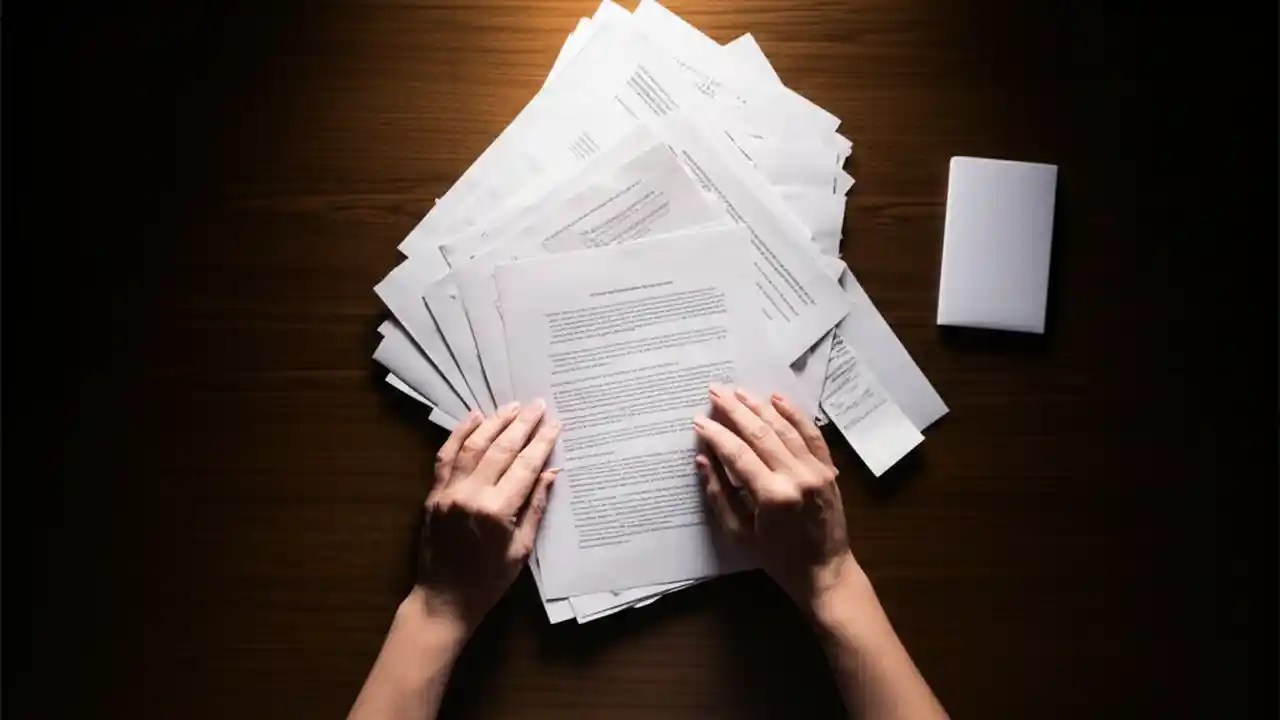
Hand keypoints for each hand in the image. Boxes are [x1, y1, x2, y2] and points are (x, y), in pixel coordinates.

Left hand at [415, 400, 560, 635]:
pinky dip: (459, 434)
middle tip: (539, 405)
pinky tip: (474, 418)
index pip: (525, 467)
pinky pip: (446, 456)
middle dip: (522, 425)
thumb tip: (550, 473)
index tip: (555, 424)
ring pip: (473, 446)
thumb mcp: (521, 550)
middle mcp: (471, 496)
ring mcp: (448, 493)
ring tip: (512, 407)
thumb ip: (535, 508)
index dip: (542, 443)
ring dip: (494, 423)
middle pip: (501, 450)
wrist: (443, 600)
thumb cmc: (489, 581)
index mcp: (497, 512)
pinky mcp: (433, 494)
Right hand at [693, 385, 857, 613]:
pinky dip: (794, 415)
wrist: (825, 572)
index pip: (737, 454)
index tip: (699, 421)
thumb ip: (720, 495)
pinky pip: (811, 434)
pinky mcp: (828, 469)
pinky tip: (777, 399)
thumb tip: (701, 460)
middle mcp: (796, 477)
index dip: (716, 434)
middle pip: (759, 434)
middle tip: (715, 392)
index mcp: (772, 496)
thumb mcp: (740, 534)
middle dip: (734, 410)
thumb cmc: (778, 559)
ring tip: (739, 391)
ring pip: (784, 428)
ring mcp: (816, 470)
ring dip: (760, 407)